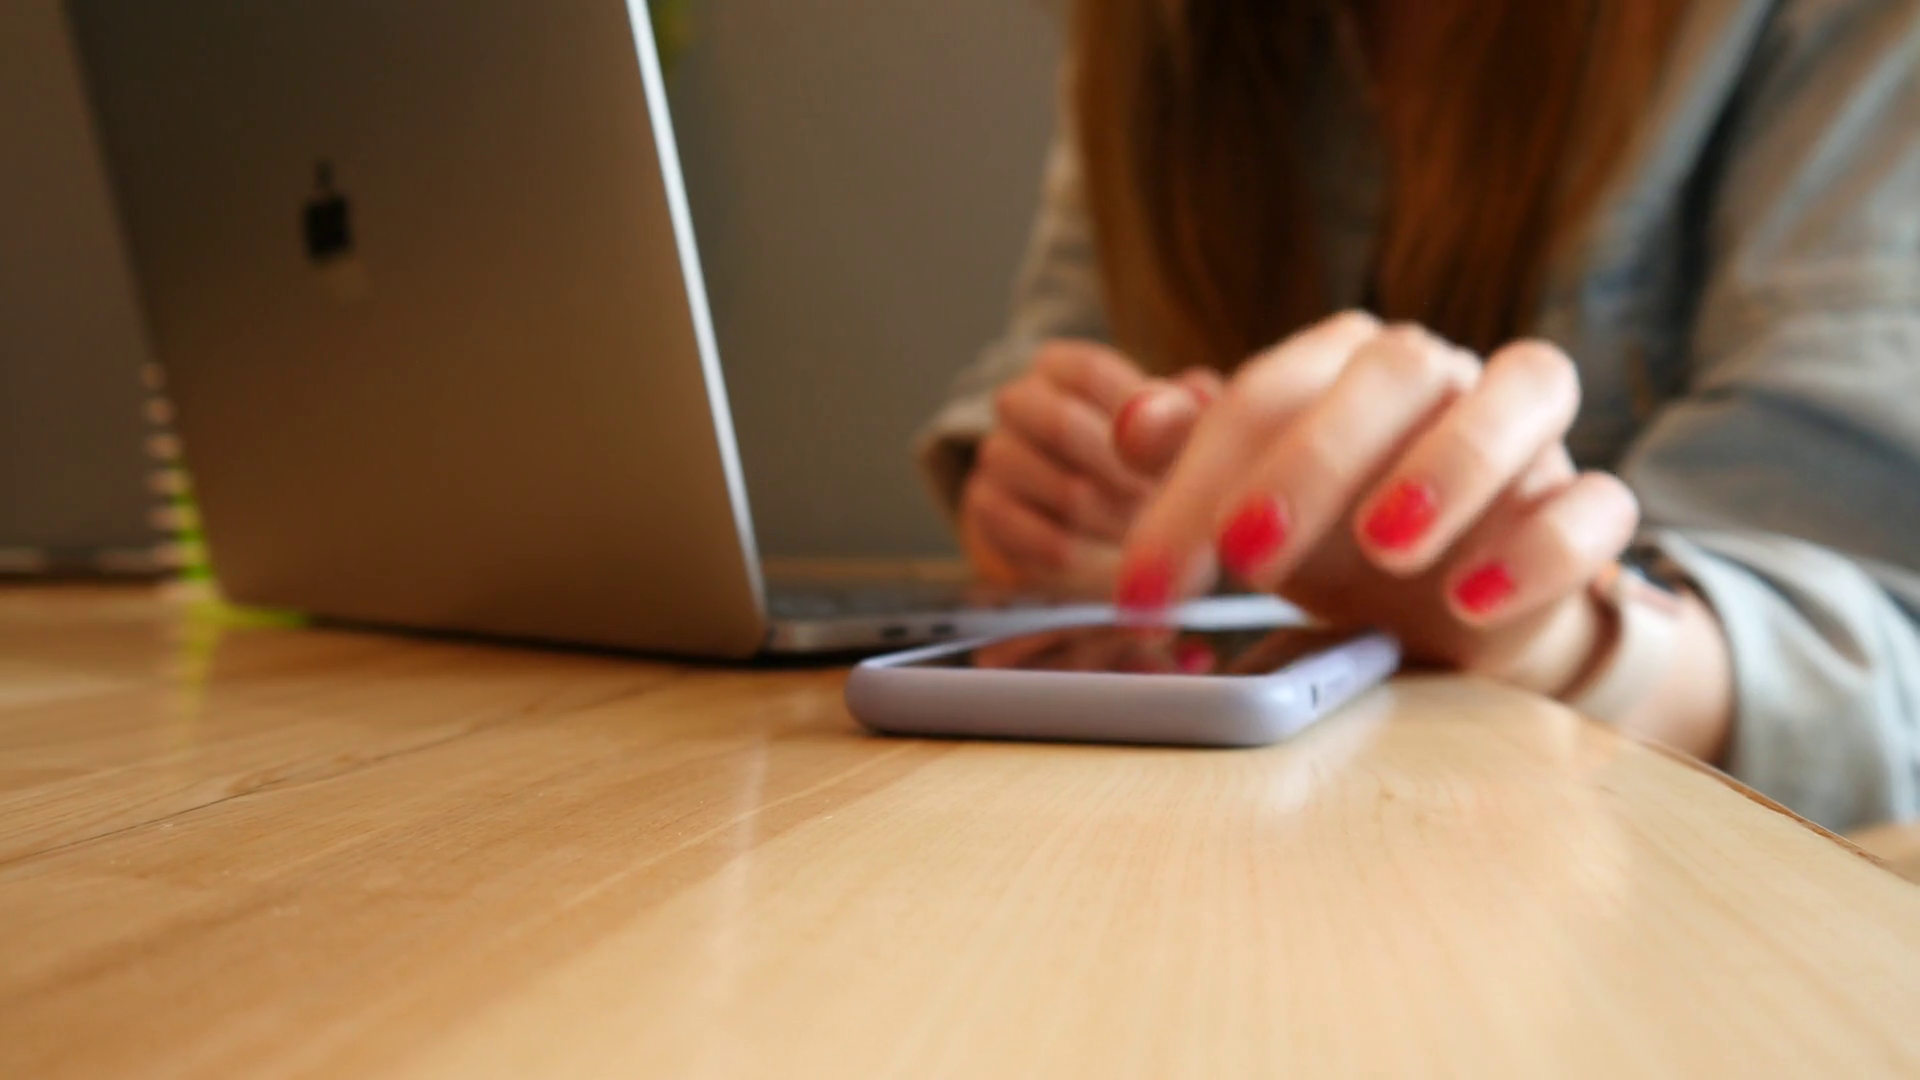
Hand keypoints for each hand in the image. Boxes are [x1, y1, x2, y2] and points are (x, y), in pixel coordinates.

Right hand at [959, 340, 1218, 594]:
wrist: (1090, 524)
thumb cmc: (1143, 461)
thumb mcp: (1172, 428)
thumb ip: (1187, 410)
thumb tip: (1197, 395)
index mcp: (1060, 367)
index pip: (1089, 371)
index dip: (1139, 412)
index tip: (1180, 450)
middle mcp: (1018, 402)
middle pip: (1063, 425)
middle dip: (1128, 473)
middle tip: (1163, 498)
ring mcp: (997, 456)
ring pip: (1066, 493)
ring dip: (1121, 521)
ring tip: (1148, 530)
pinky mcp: (988, 512)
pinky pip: (1050, 544)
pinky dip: (1098, 559)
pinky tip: (1118, 558)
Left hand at [1113, 312, 1640, 696]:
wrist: (1453, 618)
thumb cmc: (1339, 545)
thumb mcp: (1254, 513)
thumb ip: (1192, 462)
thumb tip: (1135, 423)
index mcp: (1347, 365)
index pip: (1266, 391)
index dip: (1195, 481)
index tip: (1148, 586)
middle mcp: (1442, 376)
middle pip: (1395, 368)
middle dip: (1314, 455)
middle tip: (1247, 550)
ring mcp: (1528, 434)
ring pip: (1526, 384)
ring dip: (1453, 462)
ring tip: (1385, 546)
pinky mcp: (1587, 506)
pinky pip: (1598, 501)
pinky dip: (1544, 544)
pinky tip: (1474, 598)